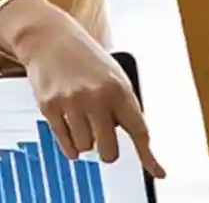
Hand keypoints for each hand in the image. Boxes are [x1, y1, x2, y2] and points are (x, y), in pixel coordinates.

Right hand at [0, 0, 165, 178]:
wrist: (49, 37)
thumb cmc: (83, 56)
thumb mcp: (113, 74)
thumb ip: (122, 104)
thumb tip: (134, 137)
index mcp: (118, 87)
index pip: (139, 130)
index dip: (149, 156)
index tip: (159, 172)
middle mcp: (96, 96)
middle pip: (109, 150)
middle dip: (107, 151)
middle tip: (104, 141)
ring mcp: (71, 102)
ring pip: (85, 148)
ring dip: (86, 142)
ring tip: (82, 119)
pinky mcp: (49, 107)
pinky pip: (66, 145)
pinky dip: (71, 146)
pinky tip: (71, 130)